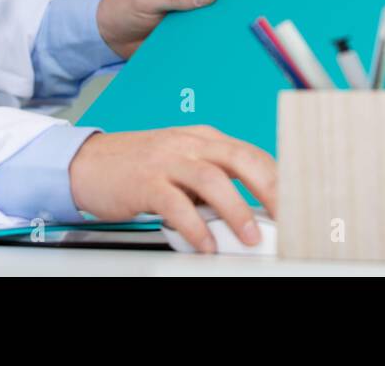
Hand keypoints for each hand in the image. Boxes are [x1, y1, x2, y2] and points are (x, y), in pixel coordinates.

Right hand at [68, 126, 277, 252]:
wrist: (87, 163)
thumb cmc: (138, 168)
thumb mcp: (181, 165)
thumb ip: (212, 183)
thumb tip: (249, 213)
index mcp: (203, 138)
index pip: (251, 154)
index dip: (278, 178)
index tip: (297, 203)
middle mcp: (189, 144)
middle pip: (240, 159)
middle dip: (270, 189)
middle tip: (287, 219)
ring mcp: (167, 161)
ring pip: (212, 179)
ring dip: (236, 210)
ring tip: (250, 238)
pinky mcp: (145, 182)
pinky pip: (176, 204)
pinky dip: (194, 227)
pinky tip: (204, 245)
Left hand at [96, 0, 254, 58]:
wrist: (106, 35)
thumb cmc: (121, 6)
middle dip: (234, 0)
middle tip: (254, 10)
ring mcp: (188, 6)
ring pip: (214, 12)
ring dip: (224, 21)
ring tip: (245, 29)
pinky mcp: (186, 26)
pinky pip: (205, 29)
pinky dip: (214, 35)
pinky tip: (225, 44)